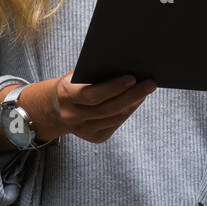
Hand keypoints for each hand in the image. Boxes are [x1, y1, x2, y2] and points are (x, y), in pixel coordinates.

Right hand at [33, 71, 157, 143]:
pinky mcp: (94, 138)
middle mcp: (72, 116)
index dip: (113, 87)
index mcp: (66, 95)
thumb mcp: (77, 75)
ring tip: (146, 90)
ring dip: (133, 103)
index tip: (132, 77)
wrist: (56, 107)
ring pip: (114, 118)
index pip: (92, 94)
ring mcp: (83, 130)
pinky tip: (136, 101)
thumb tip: (127, 67)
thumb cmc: (74, 84)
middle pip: (107, 108)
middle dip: (131, 95)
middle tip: (149, 84)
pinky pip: (115, 124)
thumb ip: (96, 73)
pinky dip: (128, 111)